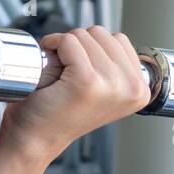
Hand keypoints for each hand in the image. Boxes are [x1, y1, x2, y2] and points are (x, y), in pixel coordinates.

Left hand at [0, 25, 151, 162]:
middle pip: (102, 34)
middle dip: (78, 46)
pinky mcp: (87, 81)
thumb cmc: (58, 113)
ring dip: (64, 47)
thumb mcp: (100, 89)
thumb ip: (111, 65)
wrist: (33, 140)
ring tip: (58, 74)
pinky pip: (69, 41)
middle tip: (65, 73)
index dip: (91, 49)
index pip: (119, 40)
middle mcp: (133, 88)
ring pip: (84, 35)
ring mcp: (112, 85)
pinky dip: (53, 45)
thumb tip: (103, 36)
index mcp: (140, 89)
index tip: (79, 73)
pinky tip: (48, 65)